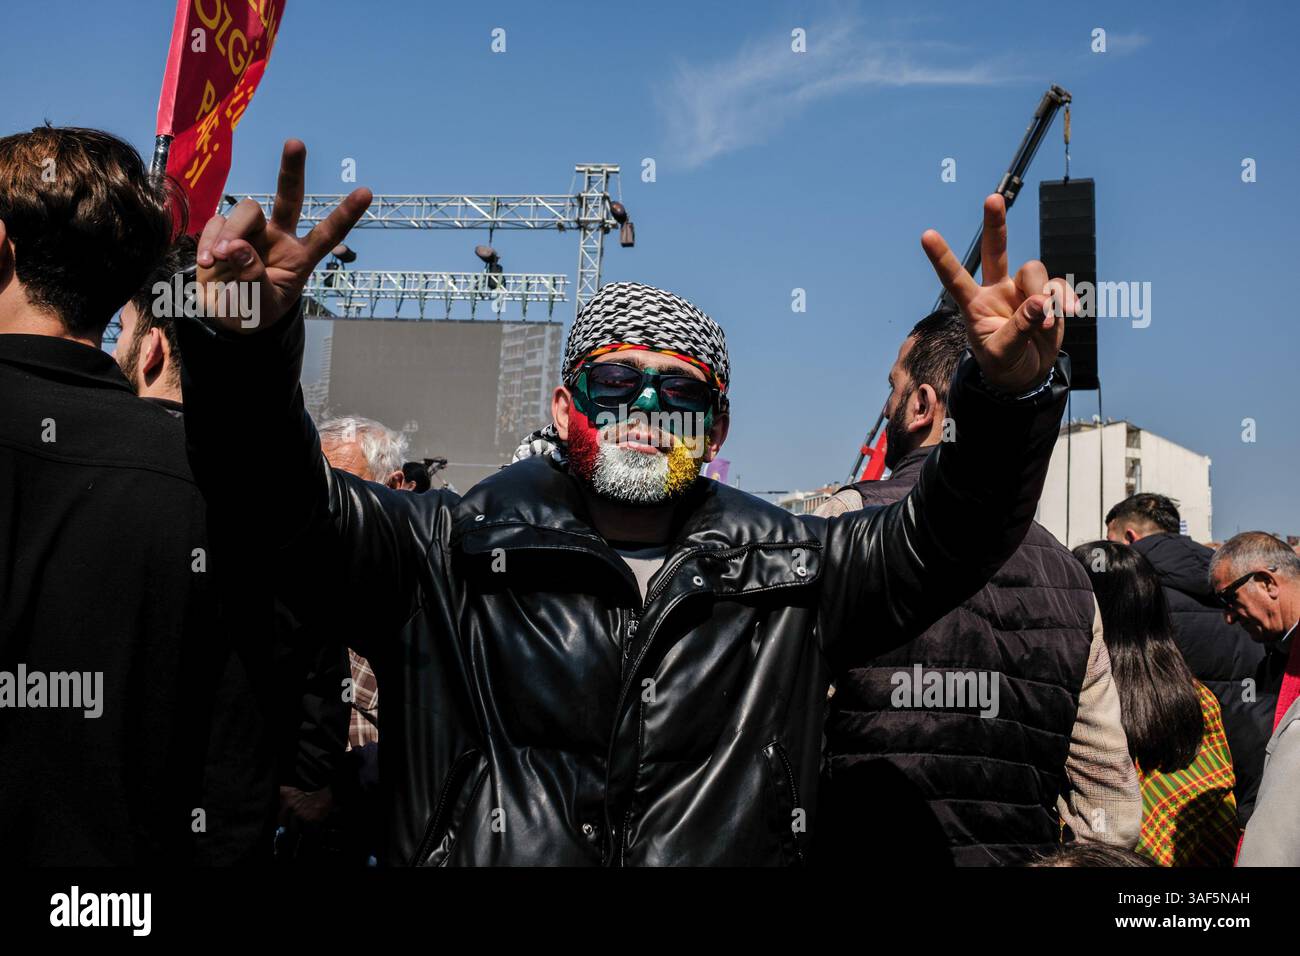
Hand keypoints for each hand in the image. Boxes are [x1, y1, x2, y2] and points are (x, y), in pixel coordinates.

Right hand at [195, 140, 371, 333]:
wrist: (225, 317)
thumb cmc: (253, 311)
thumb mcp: (259, 304)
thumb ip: (252, 278)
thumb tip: (237, 247)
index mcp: (300, 258)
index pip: (328, 234)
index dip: (346, 214)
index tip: (366, 192)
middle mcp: (280, 238)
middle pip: (289, 198)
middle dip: (292, 170)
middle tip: (295, 143)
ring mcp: (253, 232)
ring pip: (246, 211)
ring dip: (230, 233)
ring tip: (218, 261)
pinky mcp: (225, 231)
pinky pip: (217, 224)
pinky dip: (209, 242)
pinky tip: (207, 263)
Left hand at [921, 194, 1074, 392]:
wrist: (1026, 375)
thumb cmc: (1004, 364)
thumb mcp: (1003, 352)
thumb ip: (1019, 328)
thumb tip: (1039, 303)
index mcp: (974, 304)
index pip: (955, 278)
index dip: (942, 257)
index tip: (926, 236)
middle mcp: (996, 290)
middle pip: (995, 250)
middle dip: (995, 224)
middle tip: (993, 198)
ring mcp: (1022, 290)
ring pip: (1033, 270)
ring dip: (1042, 294)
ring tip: (1046, 323)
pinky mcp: (1047, 295)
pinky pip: (1058, 285)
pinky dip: (1065, 298)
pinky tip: (1070, 312)